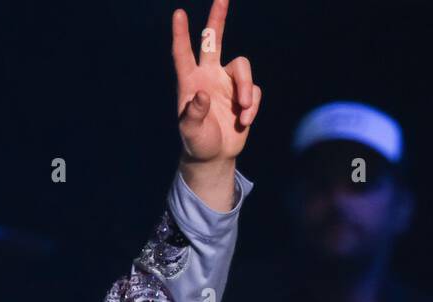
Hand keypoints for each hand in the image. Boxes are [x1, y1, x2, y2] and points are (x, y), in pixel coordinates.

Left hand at [173, 0, 259, 193]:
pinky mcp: (245, 95)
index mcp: (190, 82)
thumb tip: (201, 95)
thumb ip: (192, 114)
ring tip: (245, 110)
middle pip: (215, 40)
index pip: (183, 54)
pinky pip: (255, 91)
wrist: (214, 157)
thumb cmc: (197, 142)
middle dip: (218, 18)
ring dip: (246, 88)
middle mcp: (209, 76)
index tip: (178, 13)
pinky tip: (244, 121)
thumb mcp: (190, 132)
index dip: (181, 34)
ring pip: (243, 68)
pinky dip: (252, 106)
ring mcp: (228, 84)